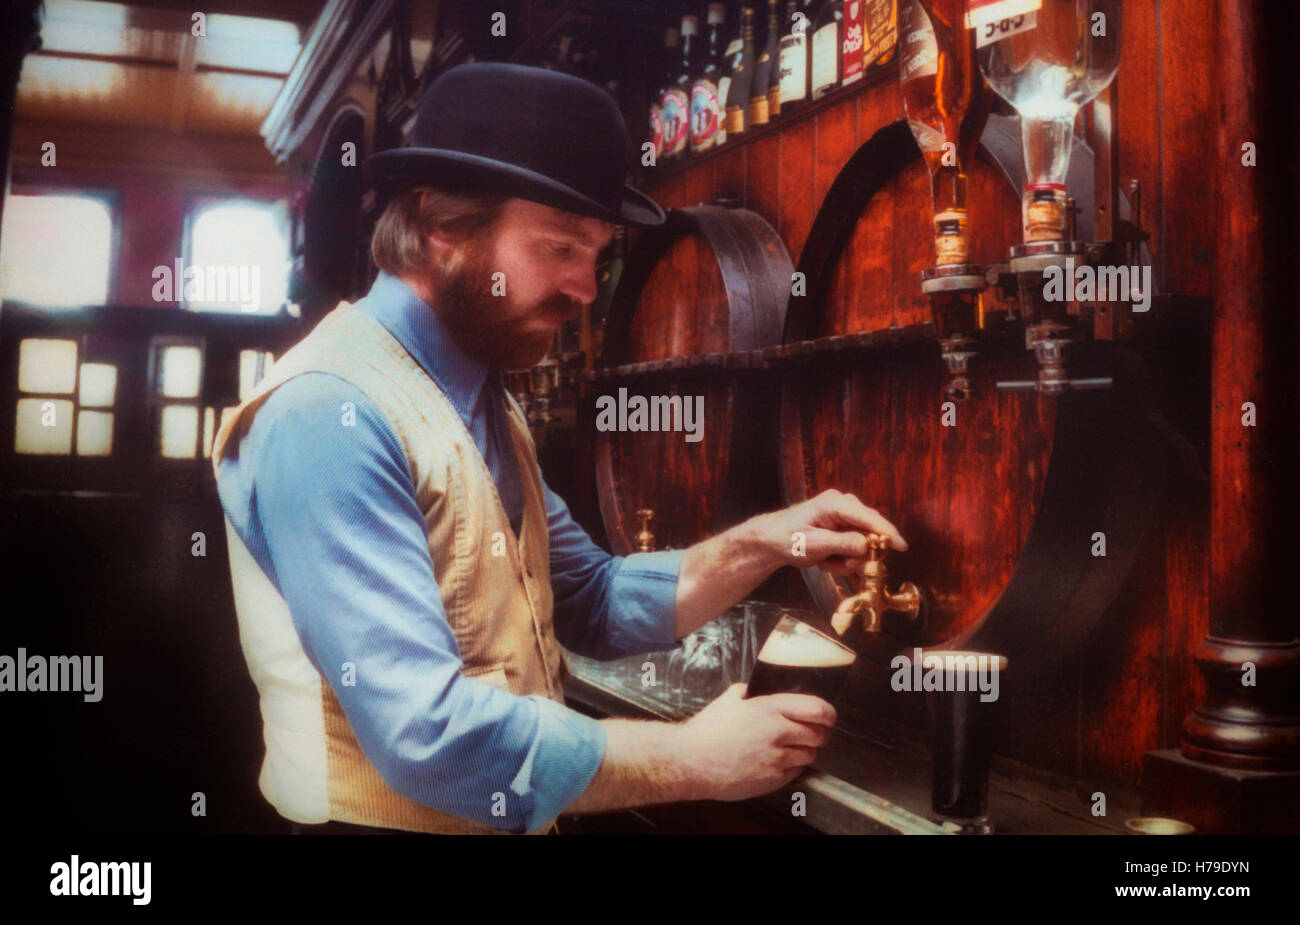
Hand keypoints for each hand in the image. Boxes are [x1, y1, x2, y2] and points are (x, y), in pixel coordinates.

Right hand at [676, 684, 835, 801]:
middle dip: (819, 733)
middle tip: (812, 733)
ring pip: (810, 755)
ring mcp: (777, 758)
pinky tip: (776, 761)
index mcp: (770, 708)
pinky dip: (792, 766)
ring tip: (792, 747)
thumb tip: (759, 690)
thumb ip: (750, 692)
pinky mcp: (773, 779)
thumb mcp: (729, 699)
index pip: (817, 709)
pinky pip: (795, 772)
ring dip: (806, 750)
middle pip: (819, 734)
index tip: (828, 716)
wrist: (691, 761)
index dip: (828, 713)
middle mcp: (778, 733)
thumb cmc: (707, 730)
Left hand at [752, 489, 906, 577]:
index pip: (869, 517)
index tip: (902, 547)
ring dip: (847, 560)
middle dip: (857, 555)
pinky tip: (826, 560)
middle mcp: (844, 505)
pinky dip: (843, 559)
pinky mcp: (844, 526)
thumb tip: (868, 544)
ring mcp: (845, 515)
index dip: (887, 533)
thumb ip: (843, 543)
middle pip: (870, 532)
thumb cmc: (787, 538)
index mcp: (835, 503)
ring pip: (863, 543)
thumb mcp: (814, 544)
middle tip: (834, 565)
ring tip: (825, 562)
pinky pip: (856, 546)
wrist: (771, 540)